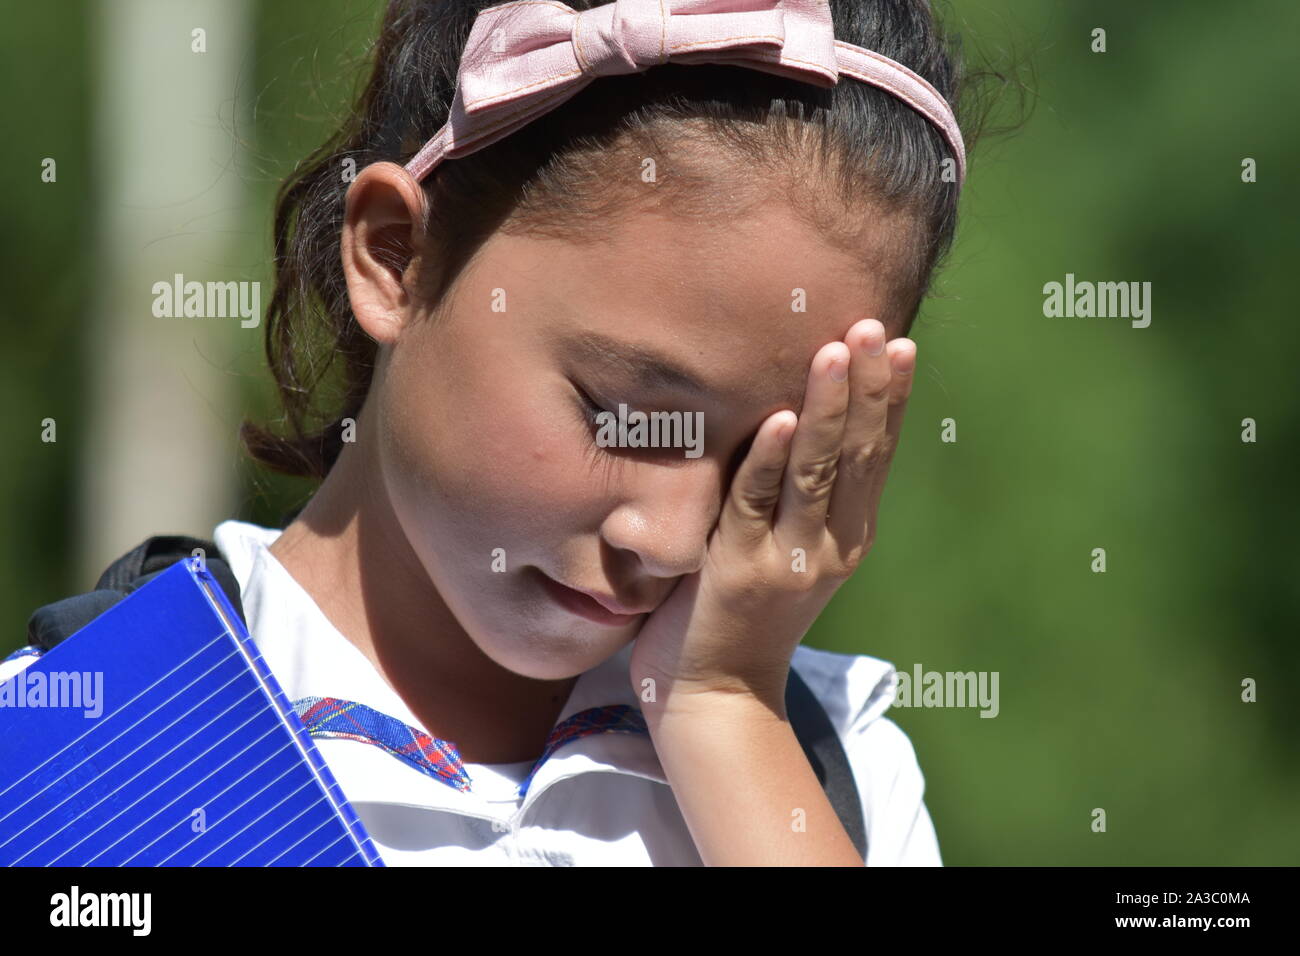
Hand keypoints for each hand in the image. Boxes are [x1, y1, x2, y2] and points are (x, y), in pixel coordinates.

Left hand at [628, 318, 916, 709]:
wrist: (714, 695)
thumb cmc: (739, 610)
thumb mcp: (784, 546)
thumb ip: (796, 495)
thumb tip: (792, 419)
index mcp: (847, 535)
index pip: (875, 455)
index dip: (890, 398)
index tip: (898, 341)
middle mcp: (831, 545)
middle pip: (858, 454)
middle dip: (868, 387)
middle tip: (873, 327)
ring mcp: (788, 558)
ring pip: (816, 471)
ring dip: (828, 408)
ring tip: (838, 350)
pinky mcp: (741, 570)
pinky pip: (757, 503)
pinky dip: (772, 459)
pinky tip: (783, 417)